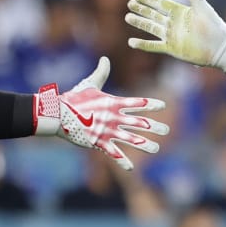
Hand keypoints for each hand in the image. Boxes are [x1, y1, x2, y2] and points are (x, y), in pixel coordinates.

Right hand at [35, 56, 169, 170]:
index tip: (163, 105)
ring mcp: (107, 131)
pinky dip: (122, 161)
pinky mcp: (98, 142)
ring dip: (145, 144)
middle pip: (139, 123)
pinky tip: (131, 168)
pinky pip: (113, 153)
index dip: (150, 104)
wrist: (58, 114)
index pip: (136, 102)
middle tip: (167, 130)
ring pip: (130, 139)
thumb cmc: (74, 98)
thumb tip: (105, 58)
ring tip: (157, 148)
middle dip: (154, 126)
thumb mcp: (90, 84)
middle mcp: (114, 117)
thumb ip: (101, 73)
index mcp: (113, 103)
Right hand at [125, 0, 225, 71]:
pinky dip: (142, 44)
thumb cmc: (214, 26)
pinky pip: (154, 46)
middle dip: (142, 9)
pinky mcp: (171, 49)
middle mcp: (174, 24)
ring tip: (128, 17)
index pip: (162, 4)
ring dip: (140, 23)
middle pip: (154, 15)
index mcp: (181, 12)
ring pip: (151, 28)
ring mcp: (172, 36)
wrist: (220, 47)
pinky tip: (131, 41)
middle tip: (130, 4)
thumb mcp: (203, 8)